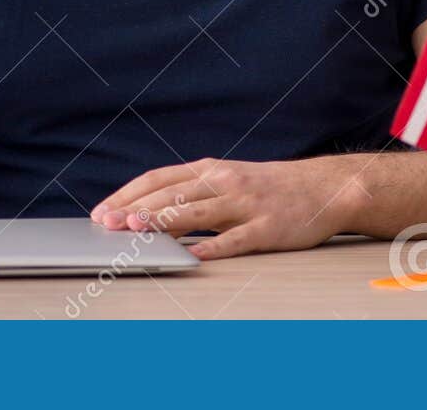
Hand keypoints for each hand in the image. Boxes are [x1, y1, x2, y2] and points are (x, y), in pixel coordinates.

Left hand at [90, 156, 368, 259]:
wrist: (324, 189)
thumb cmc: (269, 189)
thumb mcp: (227, 181)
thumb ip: (192, 194)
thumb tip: (146, 213)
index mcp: (210, 171)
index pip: (159, 180)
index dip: (128, 195)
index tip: (102, 212)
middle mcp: (224, 183)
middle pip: (172, 195)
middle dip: (136, 210)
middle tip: (108, 224)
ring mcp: (246, 205)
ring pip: (198, 212)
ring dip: (164, 221)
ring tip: (138, 230)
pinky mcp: (267, 227)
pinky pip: (236, 239)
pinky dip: (214, 247)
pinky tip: (193, 255)